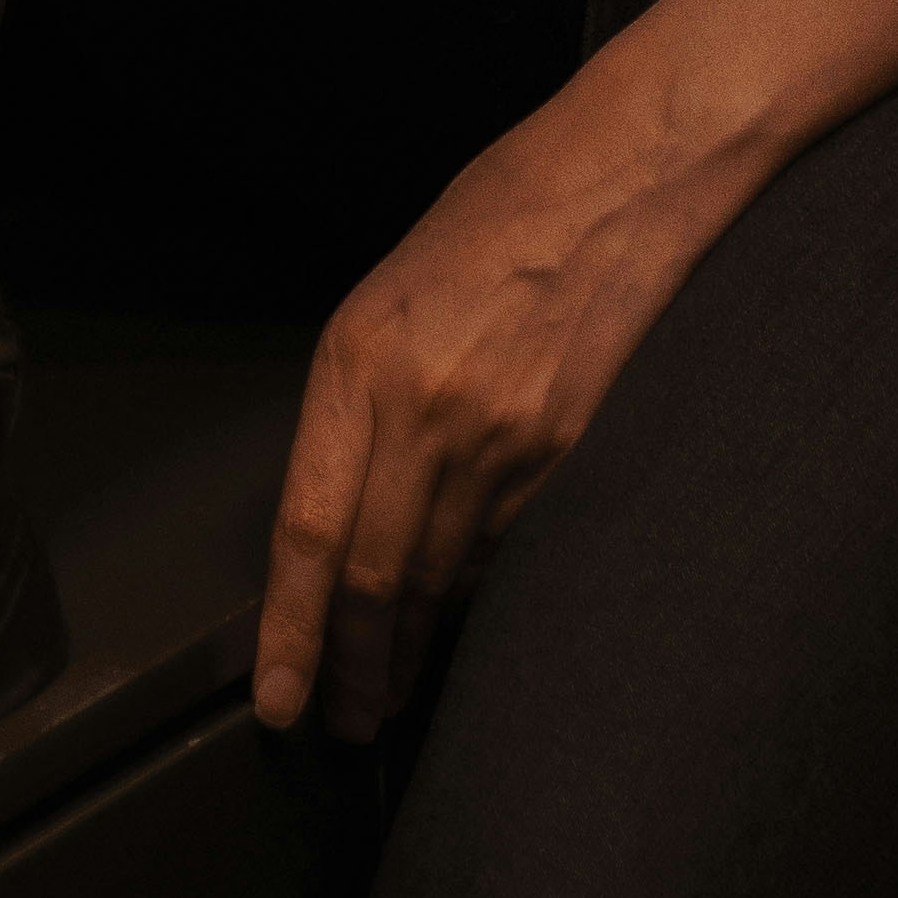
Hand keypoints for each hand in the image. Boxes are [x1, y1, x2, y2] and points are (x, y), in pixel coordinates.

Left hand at [248, 64, 719, 748]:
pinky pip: (507, 551)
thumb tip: (341, 508)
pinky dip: (476, 593)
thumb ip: (360, 399)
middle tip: (342, 721)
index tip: (277, 696)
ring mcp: (506, 437)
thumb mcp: (390, 292)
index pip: (310, 526)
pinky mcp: (568, 454)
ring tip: (390, 688)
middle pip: (377, 576)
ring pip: (443, 578)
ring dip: (415, 646)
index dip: (290, 627)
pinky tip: (462, 618)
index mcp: (361, 355)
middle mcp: (428, 406)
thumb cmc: (496, 215)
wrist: (620, 176)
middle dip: (354, 665)